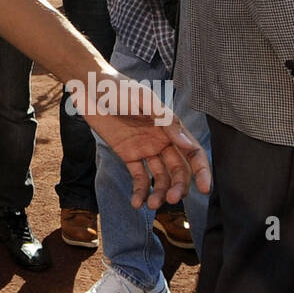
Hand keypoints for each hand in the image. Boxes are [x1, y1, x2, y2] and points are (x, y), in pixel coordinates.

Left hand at [80, 94, 211, 207]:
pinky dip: (139, 191)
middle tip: (171, 200)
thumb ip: (167, 122)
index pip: (193, 152)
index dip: (201, 170)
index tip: (205, 189)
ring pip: (160, 177)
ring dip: (159, 192)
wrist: (89, 87)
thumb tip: (189, 145)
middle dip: (178, 186)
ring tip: (151, 205)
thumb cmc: (118, 88)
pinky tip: (136, 203)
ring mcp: (145, 148)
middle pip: (178, 169)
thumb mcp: (144, 100)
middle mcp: (162, 140)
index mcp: (171, 126)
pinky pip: (139, 177)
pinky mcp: (128, 154)